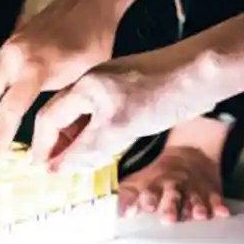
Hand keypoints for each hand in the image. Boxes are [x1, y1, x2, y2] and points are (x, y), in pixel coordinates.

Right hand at [0, 0, 163, 158]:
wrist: (88, 2)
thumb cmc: (93, 41)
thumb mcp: (85, 77)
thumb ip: (63, 102)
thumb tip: (53, 136)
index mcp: (35, 66)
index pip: (11, 108)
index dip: (1, 136)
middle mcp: (14, 56)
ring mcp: (9, 47)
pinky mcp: (10, 44)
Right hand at [31, 14, 243, 169]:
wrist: (201, 72)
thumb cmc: (160, 95)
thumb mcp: (120, 128)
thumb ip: (87, 149)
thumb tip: (57, 169)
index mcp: (83, 86)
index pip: (48, 118)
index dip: (43, 147)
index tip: (43, 171)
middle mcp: (91, 82)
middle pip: (62, 116)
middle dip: (58, 144)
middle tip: (62, 170)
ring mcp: (109, 85)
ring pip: (82, 117)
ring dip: (77, 140)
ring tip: (81, 162)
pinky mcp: (127, 90)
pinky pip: (99, 114)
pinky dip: (96, 133)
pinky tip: (105, 146)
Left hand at [118, 117, 230, 222]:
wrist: (192, 150)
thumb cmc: (162, 173)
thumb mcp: (142, 179)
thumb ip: (129, 195)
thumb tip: (119, 214)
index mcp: (157, 183)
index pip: (150, 191)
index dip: (145, 199)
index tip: (142, 209)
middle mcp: (176, 187)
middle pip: (173, 196)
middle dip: (170, 207)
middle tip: (168, 218)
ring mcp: (195, 189)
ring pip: (195, 199)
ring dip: (196, 207)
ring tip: (198, 215)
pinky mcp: (212, 191)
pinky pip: (217, 198)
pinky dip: (219, 206)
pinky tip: (222, 213)